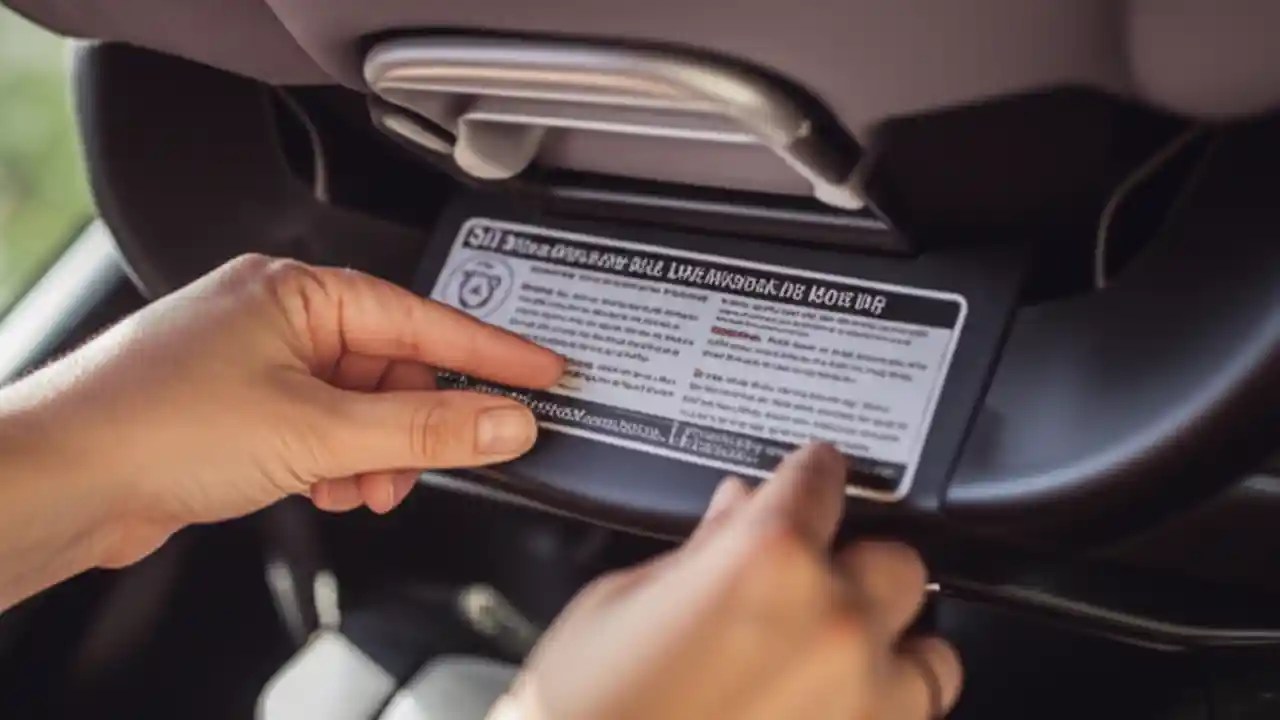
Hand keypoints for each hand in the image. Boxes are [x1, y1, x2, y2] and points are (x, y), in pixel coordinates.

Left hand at [0, 254, 562, 571]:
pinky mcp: (243, 407)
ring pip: (360, 405)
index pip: (427, 316)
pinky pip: (323, 428)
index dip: (494, 350)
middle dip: (413, 425)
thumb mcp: (318, 430)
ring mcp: (260, 362)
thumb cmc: (154, 425)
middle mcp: (282, 317)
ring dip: (373, 453)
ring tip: (360, 486)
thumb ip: (424, 427)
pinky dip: (337, 462)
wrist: (58, 479)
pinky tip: (323, 488)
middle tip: (424, 464)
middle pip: (395, 367)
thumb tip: (504, 420)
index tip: (547, 371)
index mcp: (300, 290)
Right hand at [492, 444, 962, 719]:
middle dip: (855, 567)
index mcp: (766, 560)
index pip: (819, 480)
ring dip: (889, 647)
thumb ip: (698, 552)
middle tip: (809, 584)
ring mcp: (865, 702)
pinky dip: (882, 708)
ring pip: (930, 653)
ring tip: (836, 661)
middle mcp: (833, 622)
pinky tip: (832, 709)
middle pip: (895, 562)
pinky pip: (912, 719)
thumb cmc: (587, 713)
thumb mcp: (619, 606)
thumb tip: (736, 510)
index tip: (812, 476)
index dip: (811, 472)